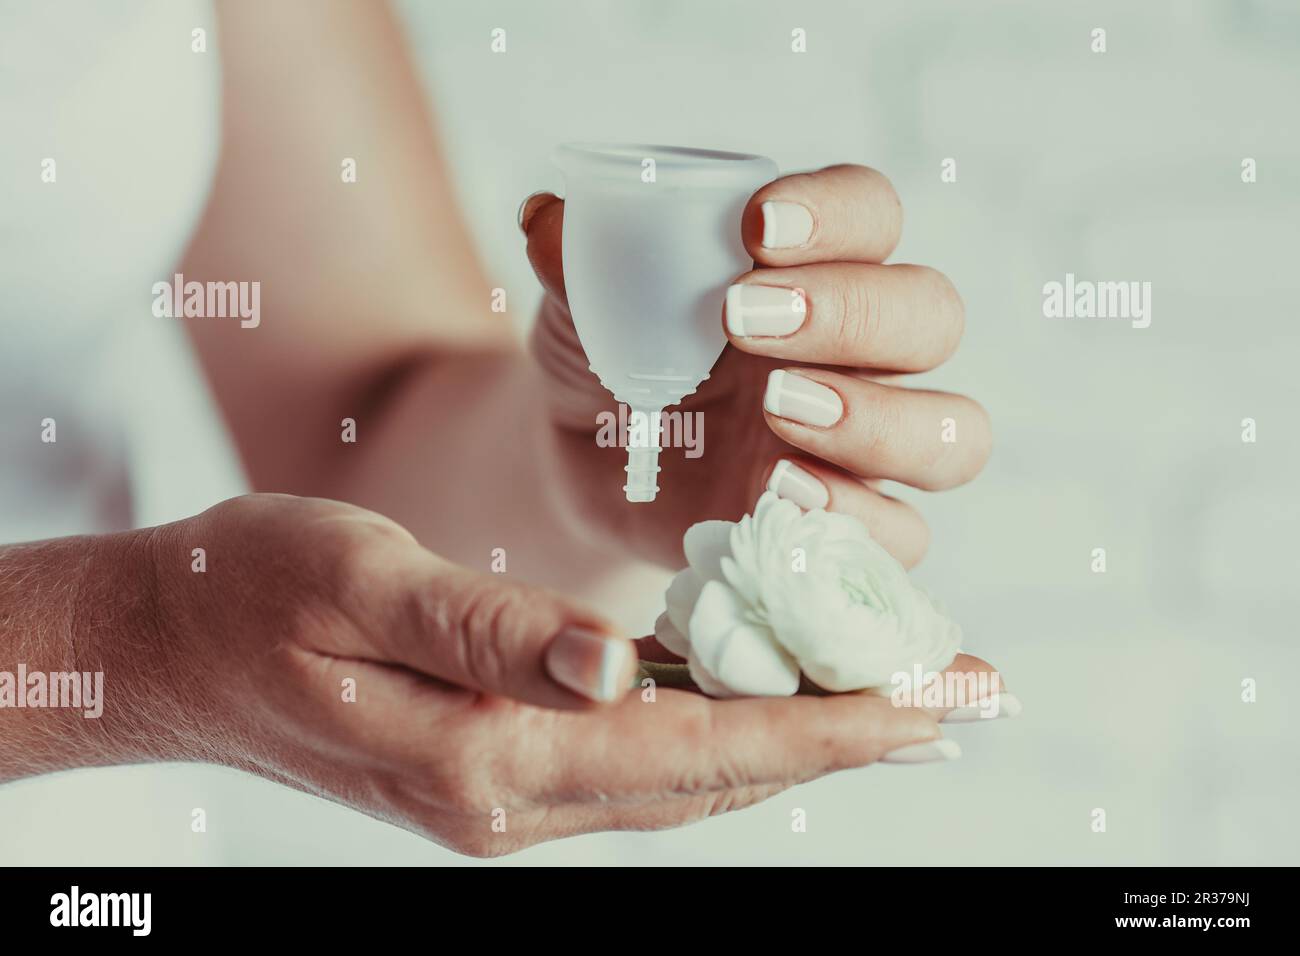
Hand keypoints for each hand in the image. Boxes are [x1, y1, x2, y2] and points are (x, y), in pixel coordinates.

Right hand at [81, 494, 977, 856]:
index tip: (932, 700)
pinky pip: (640, 760)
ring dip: (800, 738)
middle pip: (716, 772)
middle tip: (961, 699)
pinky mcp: (497, 768)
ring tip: (897, 702)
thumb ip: (492, 629)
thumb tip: (618, 662)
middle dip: (848, 735)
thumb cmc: (256, 591)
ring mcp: (505, 794)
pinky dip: (723, 731)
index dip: (826, 722)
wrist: (174, 644)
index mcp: (484, 754)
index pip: (696, 744)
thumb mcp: (362, 580)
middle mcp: (509, 795)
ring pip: (689, 774)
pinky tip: (769, 700)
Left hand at [523, 164, 990, 568]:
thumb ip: (579, 264)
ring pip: (952, 431)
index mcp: (812, 268)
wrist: (593, 459)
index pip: (872, 213)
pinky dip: (856, 520)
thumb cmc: (610, 356)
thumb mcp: (584, 305)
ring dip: (875, 420)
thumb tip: (548, 219)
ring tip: (775, 414)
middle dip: (850, 313)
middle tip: (741, 321)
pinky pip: (903, 535)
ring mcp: (863, 446)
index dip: (835, 213)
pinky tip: (778, 497)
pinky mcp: (846, 528)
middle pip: (929, 315)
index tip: (753, 226)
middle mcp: (860, 350)